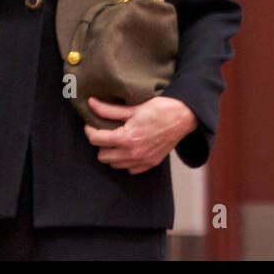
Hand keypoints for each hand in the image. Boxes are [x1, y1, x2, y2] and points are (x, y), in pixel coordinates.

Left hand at [83, 96, 198, 173]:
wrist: (183, 117)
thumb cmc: (160, 109)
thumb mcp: (133, 108)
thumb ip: (109, 109)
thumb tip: (91, 103)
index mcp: (127, 138)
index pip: (97, 140)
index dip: (90, 130)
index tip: (91, 124)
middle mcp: (133, 154)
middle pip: (102, 156)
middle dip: (101, 143)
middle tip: (106, 131)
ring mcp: (142, 161)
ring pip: (114, 165)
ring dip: (112, 153)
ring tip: (117, 139)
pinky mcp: (150, 164)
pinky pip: (129, 169)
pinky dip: (126, 161)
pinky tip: (129, 148)